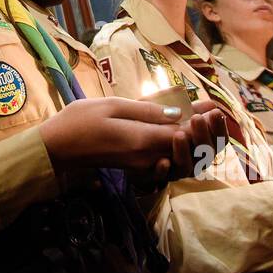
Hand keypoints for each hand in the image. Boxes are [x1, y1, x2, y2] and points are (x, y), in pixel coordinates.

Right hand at [39, 97, 221, 176]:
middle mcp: (147, 158)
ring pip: (181, 158)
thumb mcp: (112, 106)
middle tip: (216, 112)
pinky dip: (181, 148)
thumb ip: (146, 111)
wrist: (57, 148)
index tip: (214, 105)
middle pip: (188, 150)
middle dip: (206, 132)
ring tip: (204, 119)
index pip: (184, 134)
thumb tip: (179, 113)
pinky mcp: (137, 167)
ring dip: (196, 142)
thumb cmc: (79, 121)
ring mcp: (142, 165)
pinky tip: (182, 131)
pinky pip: (168, 161)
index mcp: (142, 140)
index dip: (203, 121)